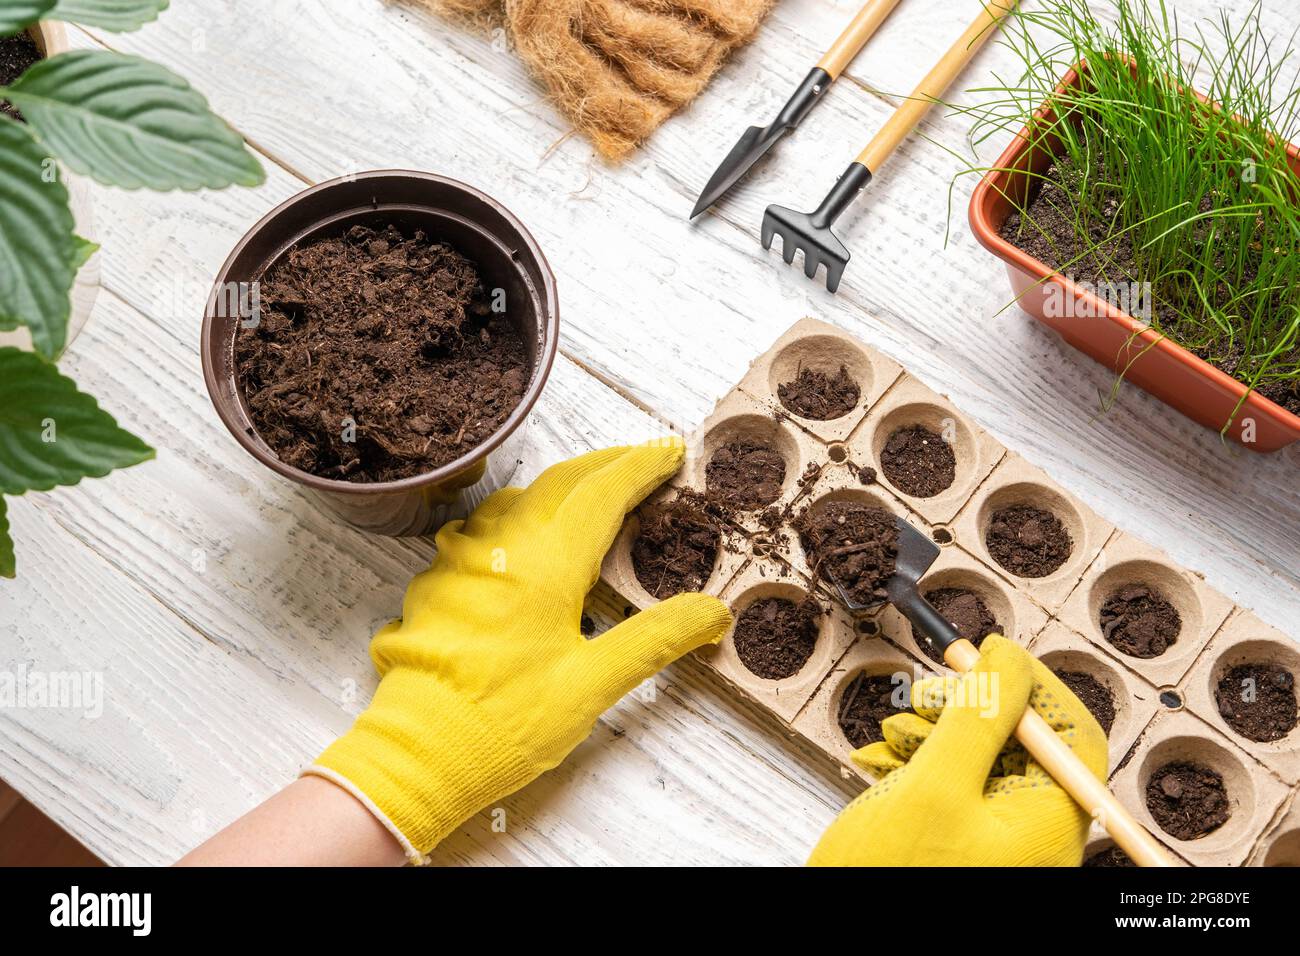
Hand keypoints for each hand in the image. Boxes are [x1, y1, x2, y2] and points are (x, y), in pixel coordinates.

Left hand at [308, 440, 731, 862]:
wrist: (416, 752)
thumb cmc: (505, 722)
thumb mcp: (593, 685)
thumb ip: (655, 639)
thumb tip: (715, 611)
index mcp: (546, 562)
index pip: (602, 492)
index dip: (640, 467)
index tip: (669, 452)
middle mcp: (500, 545)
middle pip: (559, 481)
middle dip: (604, 465)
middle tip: (640, 461)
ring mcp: (460, 558)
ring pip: (516, 498)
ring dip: (560, 486)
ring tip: (590, 494)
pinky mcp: (436, 581)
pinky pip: (484, 528)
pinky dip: (521, 516)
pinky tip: (528, 540)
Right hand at [809, 635, 1107, 866]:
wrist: (843, 940)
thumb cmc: (890, 875)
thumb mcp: (934, 785)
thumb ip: (978, 717)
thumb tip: (1009, 657)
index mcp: (1049, 826)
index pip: (1071, 737)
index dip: (1030, 687)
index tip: (987, 657)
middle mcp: (1030, 837)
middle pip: (1021, 744)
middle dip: (966, 712)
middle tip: (924, 699)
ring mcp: (994, 843)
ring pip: (978, 760)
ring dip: (931, 735)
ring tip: (890, 737)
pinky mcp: (958, 845)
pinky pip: (950, 787)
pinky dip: (915, 765)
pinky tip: (881, 762)